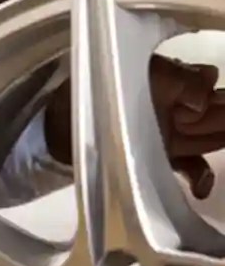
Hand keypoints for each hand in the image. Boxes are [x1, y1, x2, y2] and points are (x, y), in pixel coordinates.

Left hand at [46, 54, 224, 197]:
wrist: (58, 127)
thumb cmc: (96, 93)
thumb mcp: (142, 76)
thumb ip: (180, 77)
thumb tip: (211, 84)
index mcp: (174, 84)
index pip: (210, 86)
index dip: (220, 98)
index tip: (220, 103)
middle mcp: (176, 109)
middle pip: (217, 114)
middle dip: (224, 119)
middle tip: (223, 126)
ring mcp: (168, 135)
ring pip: (208, 138)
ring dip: (221, 142)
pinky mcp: (156, 159)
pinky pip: (190, 167)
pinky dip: (201, 177)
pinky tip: (202, 189)